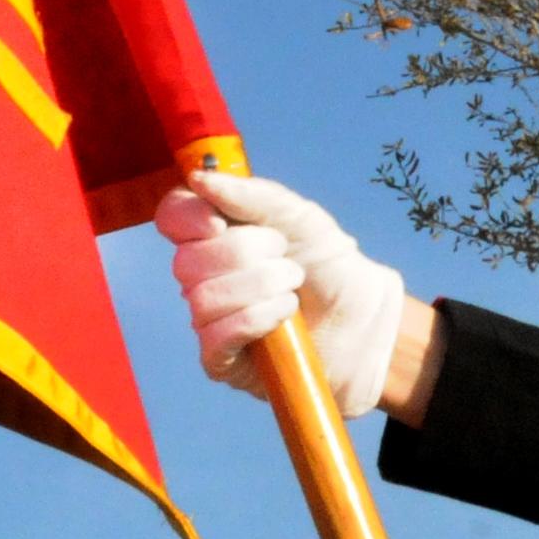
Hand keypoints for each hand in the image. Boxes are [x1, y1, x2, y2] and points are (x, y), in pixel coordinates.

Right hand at [155, 168, 405, 418]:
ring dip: (261, 288)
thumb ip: (255, 195)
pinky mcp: (221, 359)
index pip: (173, 216)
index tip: (220, 222)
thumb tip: (200, 179)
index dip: (188, 217)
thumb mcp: (302, 219)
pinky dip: (256, 319)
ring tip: (293, 290)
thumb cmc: (330, 267)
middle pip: (188, 260)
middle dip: (247, 254)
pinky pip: (216, 336)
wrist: (365, 320)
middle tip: (288, 261)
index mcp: (216, 236)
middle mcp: (204, 277)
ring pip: (204, 298)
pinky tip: (284, 316)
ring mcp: (210, 319)